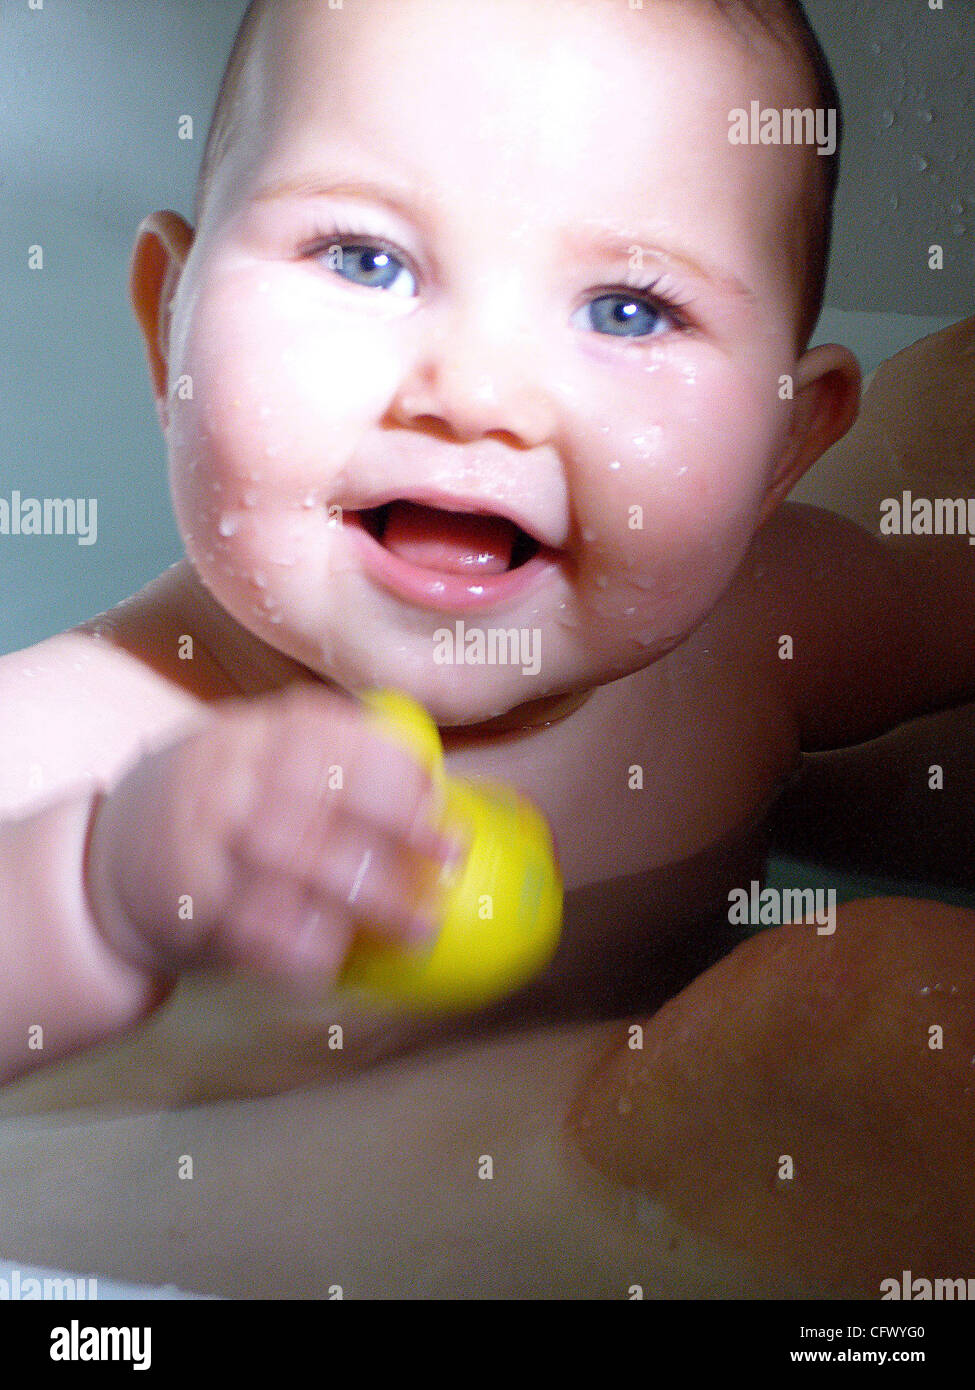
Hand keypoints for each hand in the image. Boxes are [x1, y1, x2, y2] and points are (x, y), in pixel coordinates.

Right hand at [84, 683, 459, 990]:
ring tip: (418, 927)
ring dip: (365, 893)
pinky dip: (300, 943)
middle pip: (319, 789)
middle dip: (394, 823)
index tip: (439, 799)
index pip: (329, 732)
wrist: (100, 868)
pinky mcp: (185, 900)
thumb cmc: (214, 818)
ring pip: (293, 855)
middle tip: (449, 857)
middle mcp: (226, 773)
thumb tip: (434, 797)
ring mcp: (202, 835)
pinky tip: (338, 960)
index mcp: (252, 733)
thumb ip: (327, 771)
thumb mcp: (254, 766)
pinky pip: (250, 921)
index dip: (392, 765)